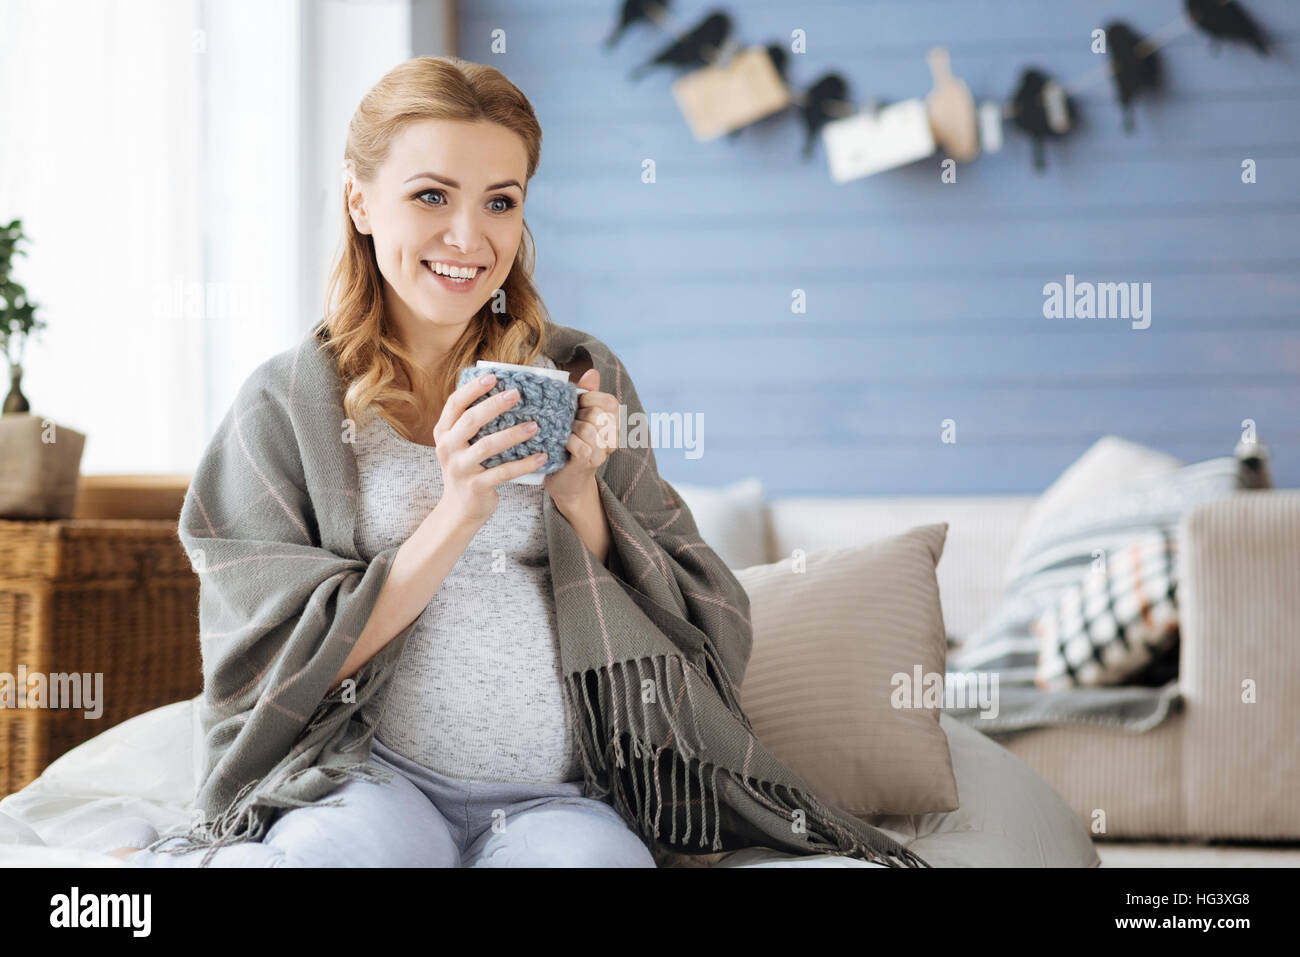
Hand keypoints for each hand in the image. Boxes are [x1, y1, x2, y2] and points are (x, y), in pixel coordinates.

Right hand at [432, 372, 548, 528]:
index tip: (493, 377)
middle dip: (494, 405)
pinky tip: (541, 456)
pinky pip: (503, 472)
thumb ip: (471, 423)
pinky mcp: (476, 486)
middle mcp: (447, 448)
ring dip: (513, 434)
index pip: (454, 404)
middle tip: (516, 394)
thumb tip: (502, 392)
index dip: (472, 389)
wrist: (460, 510)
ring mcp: (460, 468)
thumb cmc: (467, 469)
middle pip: (470, 421)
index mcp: (443, 433)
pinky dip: (524, 464)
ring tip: (534, 425)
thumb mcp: (460, 445)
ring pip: (488, 446)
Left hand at [544, 368, 619, 503]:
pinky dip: (568, 443)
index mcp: (614, 422)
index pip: (609, 401)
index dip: (590, 399)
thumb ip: (586, 394)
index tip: (577, 406)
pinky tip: (562, 445)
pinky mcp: (589, 463)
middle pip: (597, 414)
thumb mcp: (577, 416)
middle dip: (577, 416)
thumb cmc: (570, 445)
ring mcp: (603, 451)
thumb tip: (592, 372)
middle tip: (568, 424)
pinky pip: (581, 445)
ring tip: (564, 435)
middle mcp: (613, 437)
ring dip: (570, 430)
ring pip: (589, 429)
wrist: (566, 481)